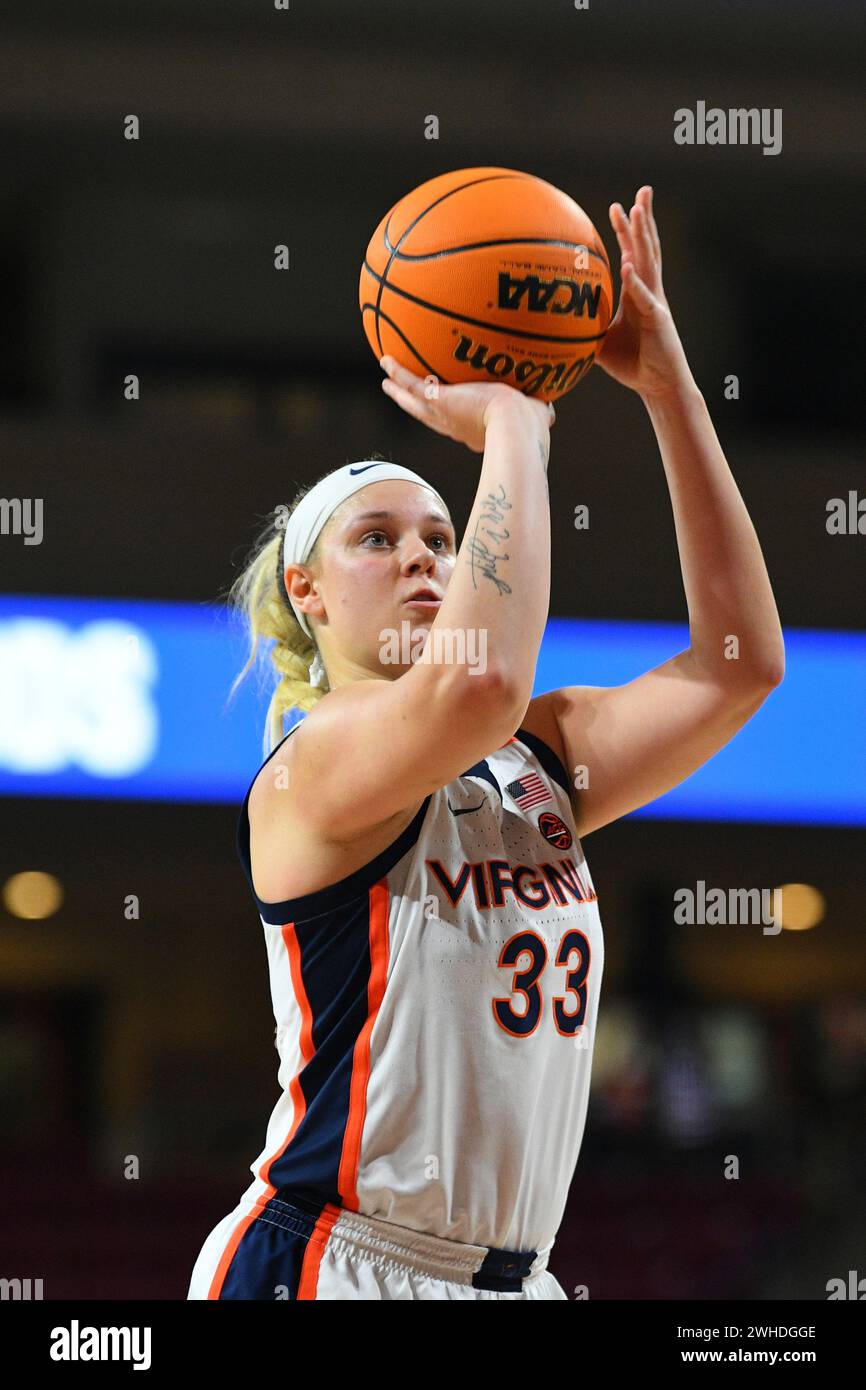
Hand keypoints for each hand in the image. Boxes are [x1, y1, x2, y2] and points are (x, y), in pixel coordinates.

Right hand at [379, 356, 554, 452]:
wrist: (514, 424)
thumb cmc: (529, 424)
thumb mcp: (534, 415)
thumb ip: (540, 411)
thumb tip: (551, 411)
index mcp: (474, 430)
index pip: (457, 423)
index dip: (449, 418)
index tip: (446, 412)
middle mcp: (454, 425)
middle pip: (428, 415)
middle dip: (415, 406)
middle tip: (401, 397)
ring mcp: (443, 415)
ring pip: (413, 402)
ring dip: (398, 392)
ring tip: (387, 382)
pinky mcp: (437, 401)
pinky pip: (412, 384)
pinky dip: (398, 373)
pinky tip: (386, 359)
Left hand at [598, 186, 693, 400]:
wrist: (658, 385)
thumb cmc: (633, 363)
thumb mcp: (601, 342)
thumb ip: (584, 327)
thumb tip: (552, 324)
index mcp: (637, 293)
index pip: (631, 253)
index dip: (625, 231)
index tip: (615, 206)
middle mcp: (649, 291)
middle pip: (645, 247)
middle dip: (642, 219)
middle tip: (641, 191)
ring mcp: (655, 302)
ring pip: (648, 262)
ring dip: (642, 236)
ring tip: (637, 211)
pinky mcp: (658, 320)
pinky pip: (645, 298)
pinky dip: (636, 282)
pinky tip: (627, 266)